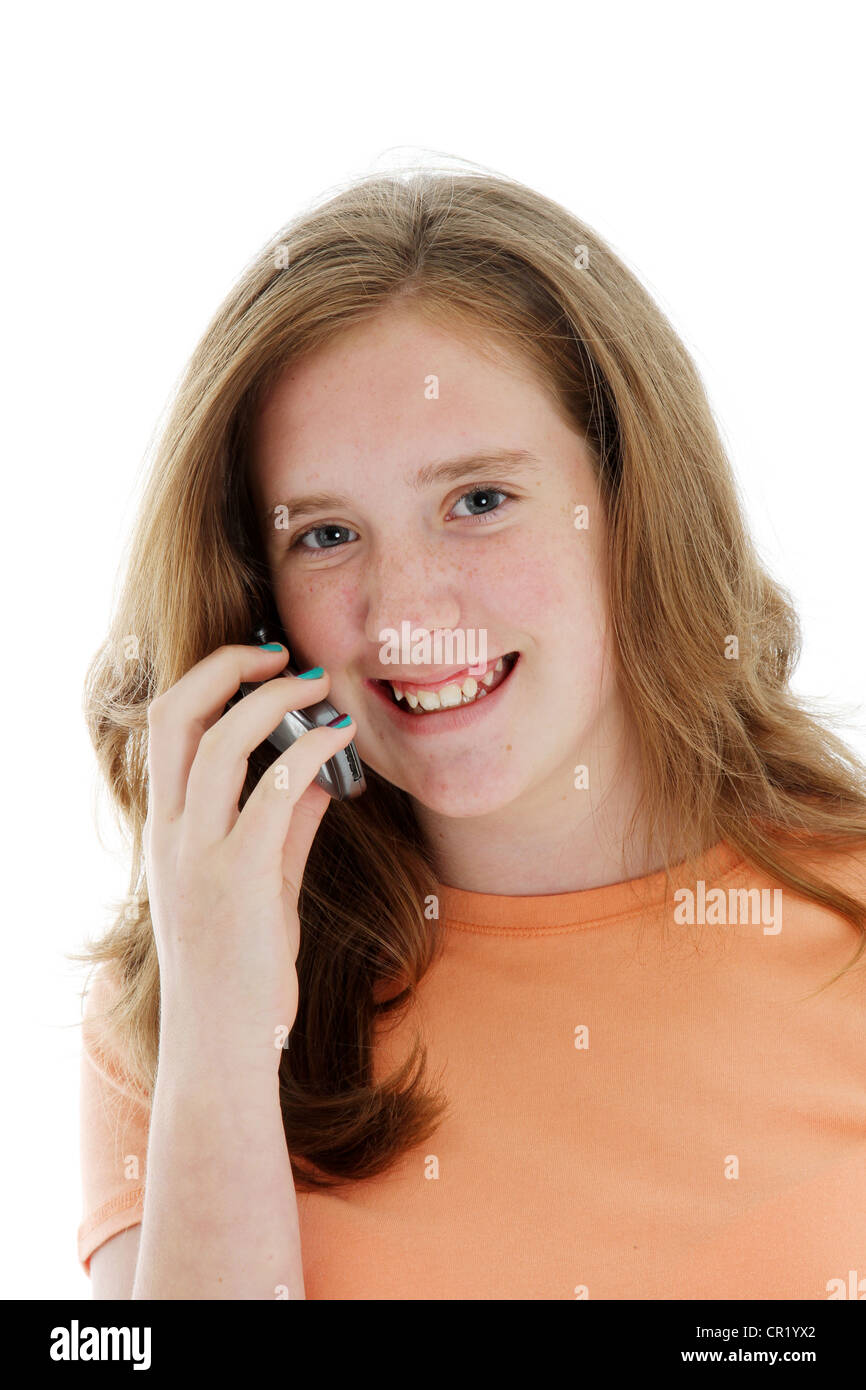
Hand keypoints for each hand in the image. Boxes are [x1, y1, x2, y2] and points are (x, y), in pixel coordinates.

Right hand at [142, 643, 355, 1059]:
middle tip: (280, 653)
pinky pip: (272, 791)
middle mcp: (172, 834)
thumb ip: (287, 827)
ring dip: (273, 699)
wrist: (225, 1047)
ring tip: (319, 685)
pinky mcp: (239, 879)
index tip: (261, 664)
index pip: (169, 727)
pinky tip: (339, 739)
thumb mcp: (264, 887)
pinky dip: (307, 751)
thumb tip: (321, 773)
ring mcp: (199, 855)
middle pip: (176, 715)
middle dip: (226, 667)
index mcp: (168, 831)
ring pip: (219, 741)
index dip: (210, 680)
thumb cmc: (241, 972)